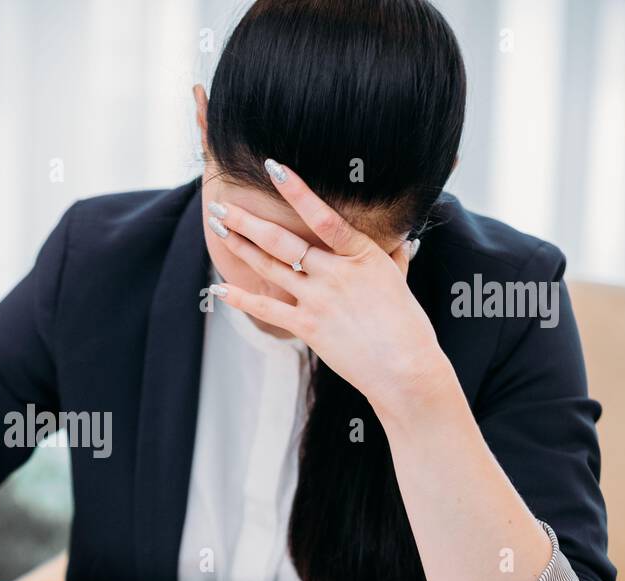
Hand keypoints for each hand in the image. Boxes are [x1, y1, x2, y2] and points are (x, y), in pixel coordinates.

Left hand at [207, 160, 453, 418]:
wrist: (405, 368)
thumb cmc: (407, 325)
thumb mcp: (400, 281)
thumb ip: (394, 257)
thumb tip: (403, 240)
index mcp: (361, 254)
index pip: (322, 215)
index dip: (296, 190)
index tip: (273, 168)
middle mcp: (335, 272)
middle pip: (282, 240)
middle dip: (247, 221)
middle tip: (221, 206)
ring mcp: (319, 299)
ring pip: (270, 266)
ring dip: (239, 246)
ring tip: (217, 229)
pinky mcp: (307, 326)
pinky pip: (266, 308)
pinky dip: (240, 298)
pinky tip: (218, 288)